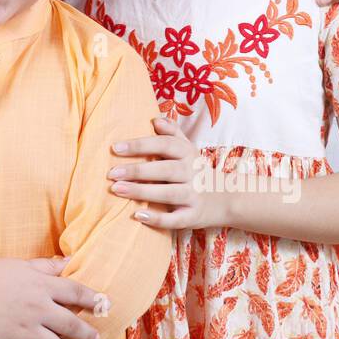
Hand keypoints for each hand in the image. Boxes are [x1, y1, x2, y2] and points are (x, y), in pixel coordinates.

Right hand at [0, 256, 100, 338]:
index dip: (93, 299)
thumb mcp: (22, 266)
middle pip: (72, 324)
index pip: (76, 292)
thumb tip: (70, 261)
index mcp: (40, 285)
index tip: (105, 304)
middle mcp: (36, 308)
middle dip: (87, 332)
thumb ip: (48, 266)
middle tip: (94, 336)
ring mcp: (25, 329)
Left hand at [108, 115, 225, 230]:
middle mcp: (192, 174)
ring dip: (142, 192)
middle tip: (111, 173)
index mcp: (188, 154)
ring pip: (168, 194)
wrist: (227, 199)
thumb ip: (172, 133)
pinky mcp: (193, 216)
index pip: (164, 145)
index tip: (115, 148)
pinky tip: (138, 215)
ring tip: (117, 189)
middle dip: (137, 171)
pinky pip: (175, 219)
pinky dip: (158, 218)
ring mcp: (194, 196)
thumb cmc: (196, 170)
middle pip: (164, 170)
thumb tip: (155, 119)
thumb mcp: (188, 149)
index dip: (140, 145)